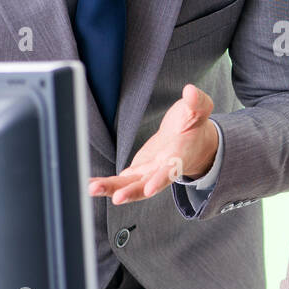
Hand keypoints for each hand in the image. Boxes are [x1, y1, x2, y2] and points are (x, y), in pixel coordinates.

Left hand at [88, 84, 218, 204]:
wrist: (189, 142)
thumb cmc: (193, 125)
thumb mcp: (199, 110)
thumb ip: (196, 102)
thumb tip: (190, 90)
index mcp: (179, 156)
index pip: (171, 170)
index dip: (161, 180)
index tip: (149, 189)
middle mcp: (162, 170)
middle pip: (147, 185)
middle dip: (131, 192)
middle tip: (117, 198)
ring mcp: (148, 174)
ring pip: (129, 186)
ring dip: (112, 189)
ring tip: (92, 189)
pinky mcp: (137, 172)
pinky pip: (120, 182)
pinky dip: (106, 185)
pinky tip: (89, 185)